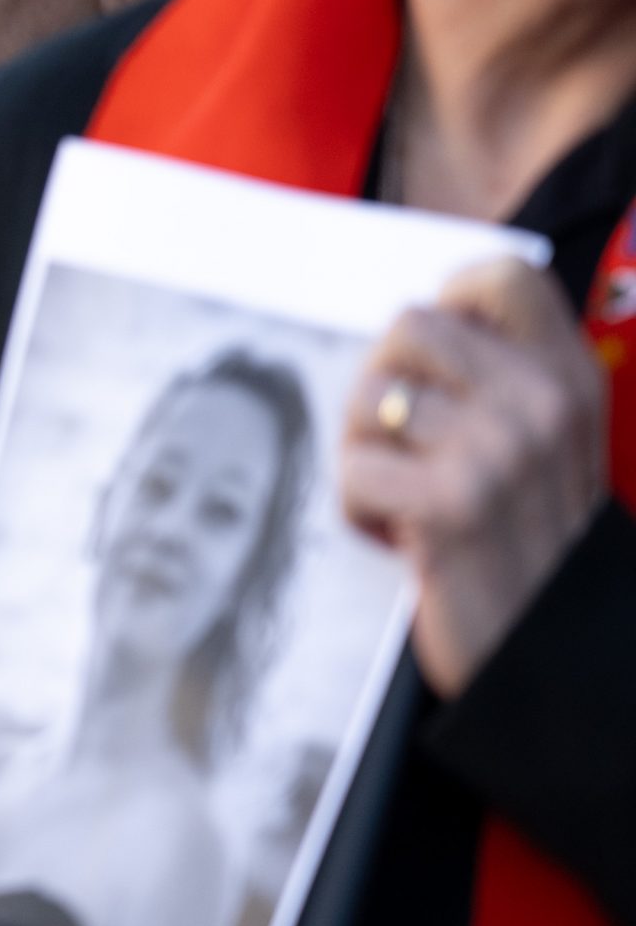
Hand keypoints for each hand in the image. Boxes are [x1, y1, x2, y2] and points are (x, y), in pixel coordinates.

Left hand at [340, 257, 608, 696]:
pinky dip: (358, 509)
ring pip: (370, 396)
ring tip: (401, 494)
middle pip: (409, 324)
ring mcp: (498, 451)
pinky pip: (355, 468)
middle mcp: (541, 403)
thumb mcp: (548, 443)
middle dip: (382, 381)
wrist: (551, 648)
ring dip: (363, 450)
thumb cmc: (530, 541)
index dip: (446, 300)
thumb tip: (421, 316)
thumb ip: (502, 377)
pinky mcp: (449, 503)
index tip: (430, 358)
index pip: (502, 277)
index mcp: (569, 379)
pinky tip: (399, 536)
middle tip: (398, 440)